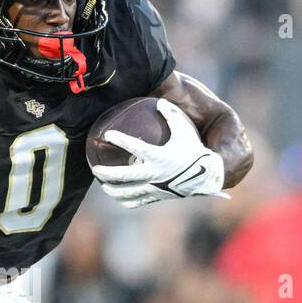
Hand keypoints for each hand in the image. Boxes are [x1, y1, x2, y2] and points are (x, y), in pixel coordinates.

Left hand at [92, 98, 227, 208]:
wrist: (206, 176)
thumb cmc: (194, 150)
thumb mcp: (184, 130)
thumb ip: (172, 114)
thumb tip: (160, 101)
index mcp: (158, 156)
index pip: (135, 147)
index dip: (120, 140)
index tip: (107, 134)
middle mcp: (154, 174)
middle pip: (124, 176)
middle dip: (107, 172)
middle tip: (95, 168)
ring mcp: (154, 188)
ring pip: (127, 192)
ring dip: (112, 189)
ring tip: (104, 185)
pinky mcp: (156, 196)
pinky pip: (136, 201)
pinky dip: (125, 200)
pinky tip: (119, 197)